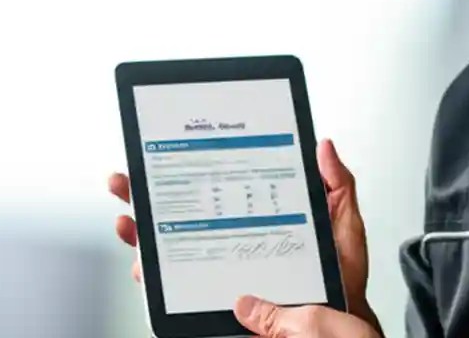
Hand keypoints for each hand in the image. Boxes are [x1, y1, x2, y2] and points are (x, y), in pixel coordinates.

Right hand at [108, 139, 378, 329]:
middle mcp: (233, 238)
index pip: (219, 185)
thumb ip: (336, 186)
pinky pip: (174, 285)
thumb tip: (323, 147)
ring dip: (139, 231)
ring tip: (126, 218)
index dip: (192, 168)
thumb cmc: (340, 279)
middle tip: (125, 180)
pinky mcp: (216, 297)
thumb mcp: (344, 226)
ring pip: (169, 245)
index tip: (167, 151)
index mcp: (259, 214)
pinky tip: (143, 263)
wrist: (336, 326)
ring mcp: (221, 267)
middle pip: (182, 209)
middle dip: (147, 193)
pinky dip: (152, 274)